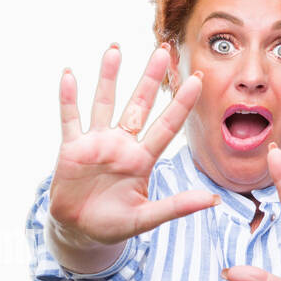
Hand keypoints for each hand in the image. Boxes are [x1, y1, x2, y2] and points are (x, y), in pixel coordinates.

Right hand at [48, 43, 217, 249]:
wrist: (80, 231)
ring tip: (115, 50)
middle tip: (162, 50)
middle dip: (150, 79)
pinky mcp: (72, 148)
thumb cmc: (114, 224)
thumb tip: (211, 200)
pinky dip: (69, 98)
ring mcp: (97, 143)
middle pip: (139, 105)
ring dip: (109, 77)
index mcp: (143, 160)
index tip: (197, 80)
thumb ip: (176, 207)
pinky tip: (69, 75)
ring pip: (105, 103)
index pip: (167, 127)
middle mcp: (122, 145)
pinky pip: (70, 119)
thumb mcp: (146, 218)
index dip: (181, 104)